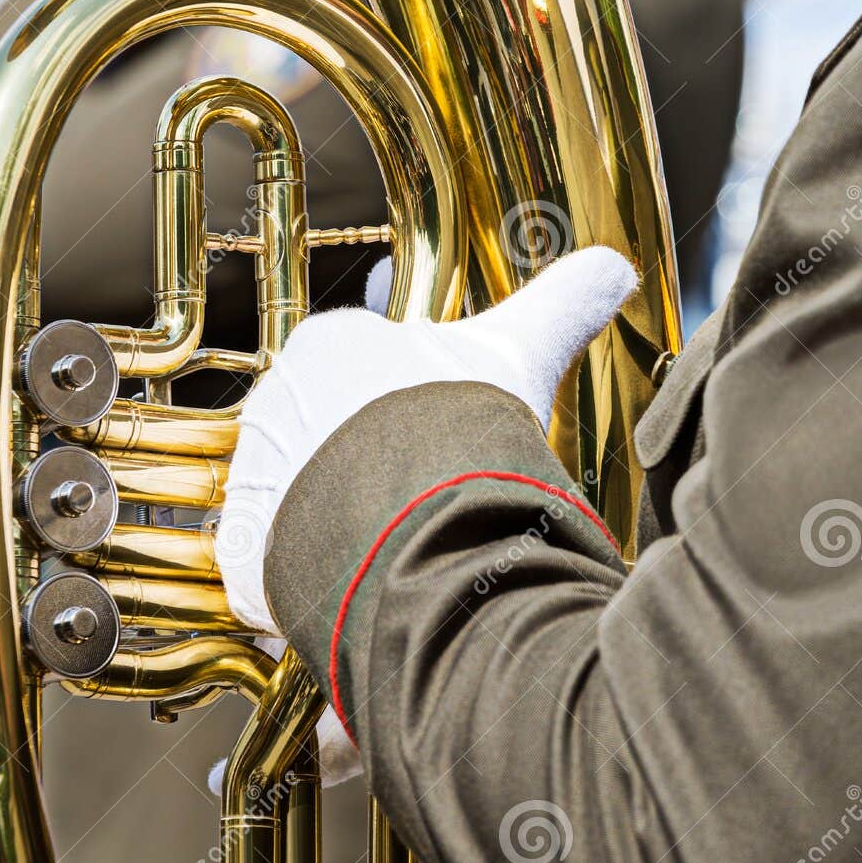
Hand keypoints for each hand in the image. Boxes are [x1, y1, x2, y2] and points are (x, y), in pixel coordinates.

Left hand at [216, 246, 636, 637]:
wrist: (416, 514)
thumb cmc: (462, 422)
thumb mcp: (524, 348)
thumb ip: (566, 302)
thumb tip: (617, 266)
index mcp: (329, 346)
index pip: (361, 373)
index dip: (412, 410)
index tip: (447, 440)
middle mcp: (275, 405)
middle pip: (330, 443)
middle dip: (377, 474)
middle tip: (432, 504)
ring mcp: (254, 482)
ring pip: (304, 510)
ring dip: (349, 532)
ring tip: (407, 556)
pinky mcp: (244, 556)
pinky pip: (278, 575)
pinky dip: (319, 590)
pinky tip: (368, 596)